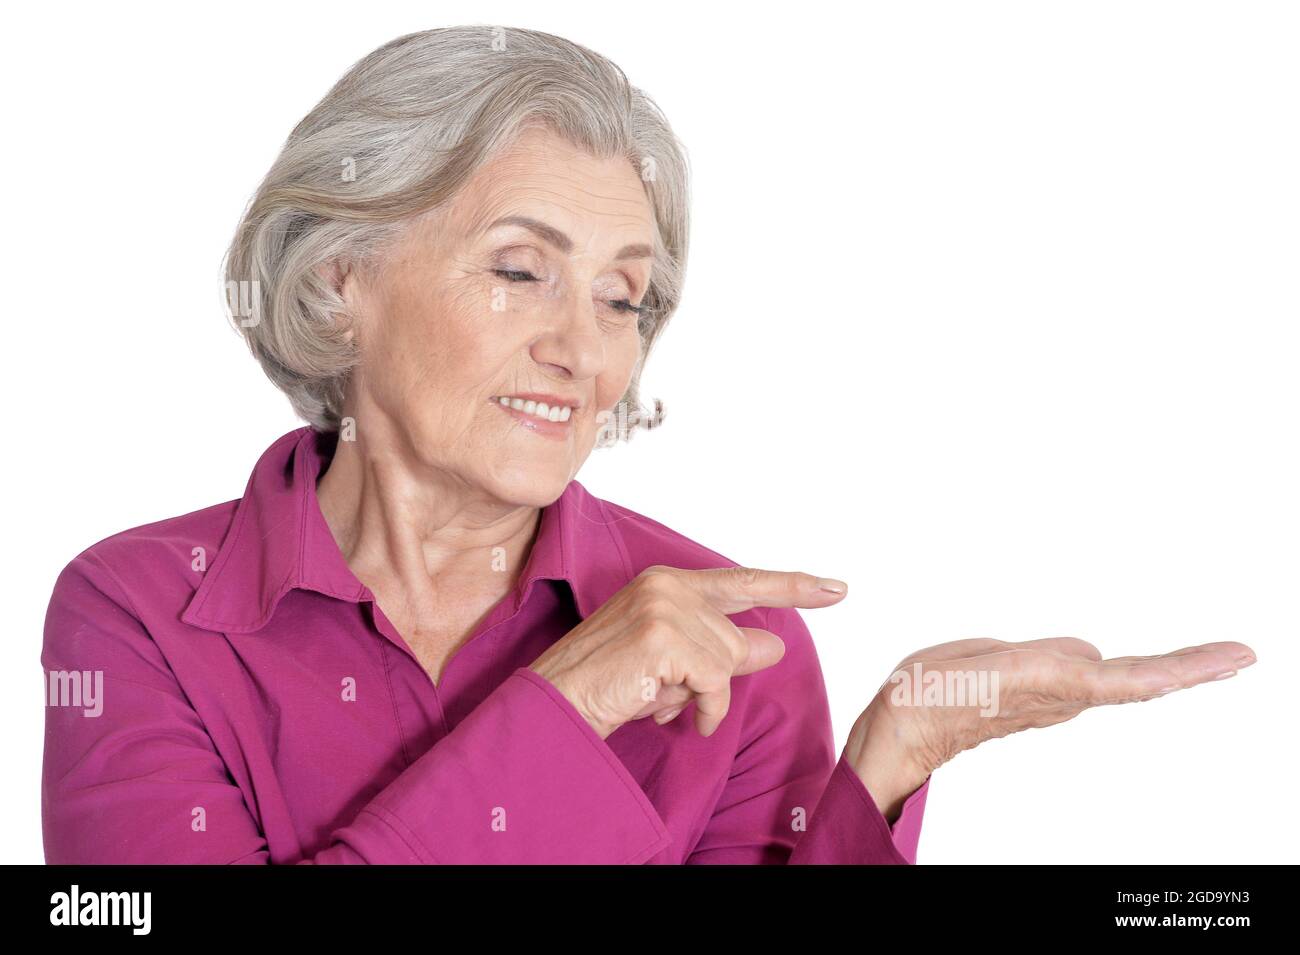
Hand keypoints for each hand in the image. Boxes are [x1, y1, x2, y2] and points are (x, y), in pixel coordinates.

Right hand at [530, 565, 847, 738]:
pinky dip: (702, 709)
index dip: (794, 586)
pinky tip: (671, 714)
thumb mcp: (676, 666)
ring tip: (660, 699)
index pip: (743, 581)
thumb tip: (773, 644)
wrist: (558, 703)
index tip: (836, 589)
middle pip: (735, 640)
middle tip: (667, 690)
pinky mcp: (664, 637)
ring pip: (727, 662)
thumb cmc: (610, 685)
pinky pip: (715, 683)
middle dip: (713, 677)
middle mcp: (668, 585)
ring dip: (702, 696)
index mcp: (668, 581)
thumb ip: (723, 649)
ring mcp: (665, 607)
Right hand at [845, 636, 1258, 819]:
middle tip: (1243, 653)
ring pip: (1126, 677)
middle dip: (1193, 667)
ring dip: (1173, 667)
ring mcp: (1056, 694)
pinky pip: (1099, 676)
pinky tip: (1154, 666)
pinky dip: (1137, 669)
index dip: (1181, 670)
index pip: (1130, 679)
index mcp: (1053, 684)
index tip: (1230, 659)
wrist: (902, 725)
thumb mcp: (985, 668)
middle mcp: (1064, 694)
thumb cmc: (930, 696)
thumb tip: (1094, 656)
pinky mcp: (1042, 689)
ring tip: (1220, 657)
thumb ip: (1047, 663)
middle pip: (1142, 680)